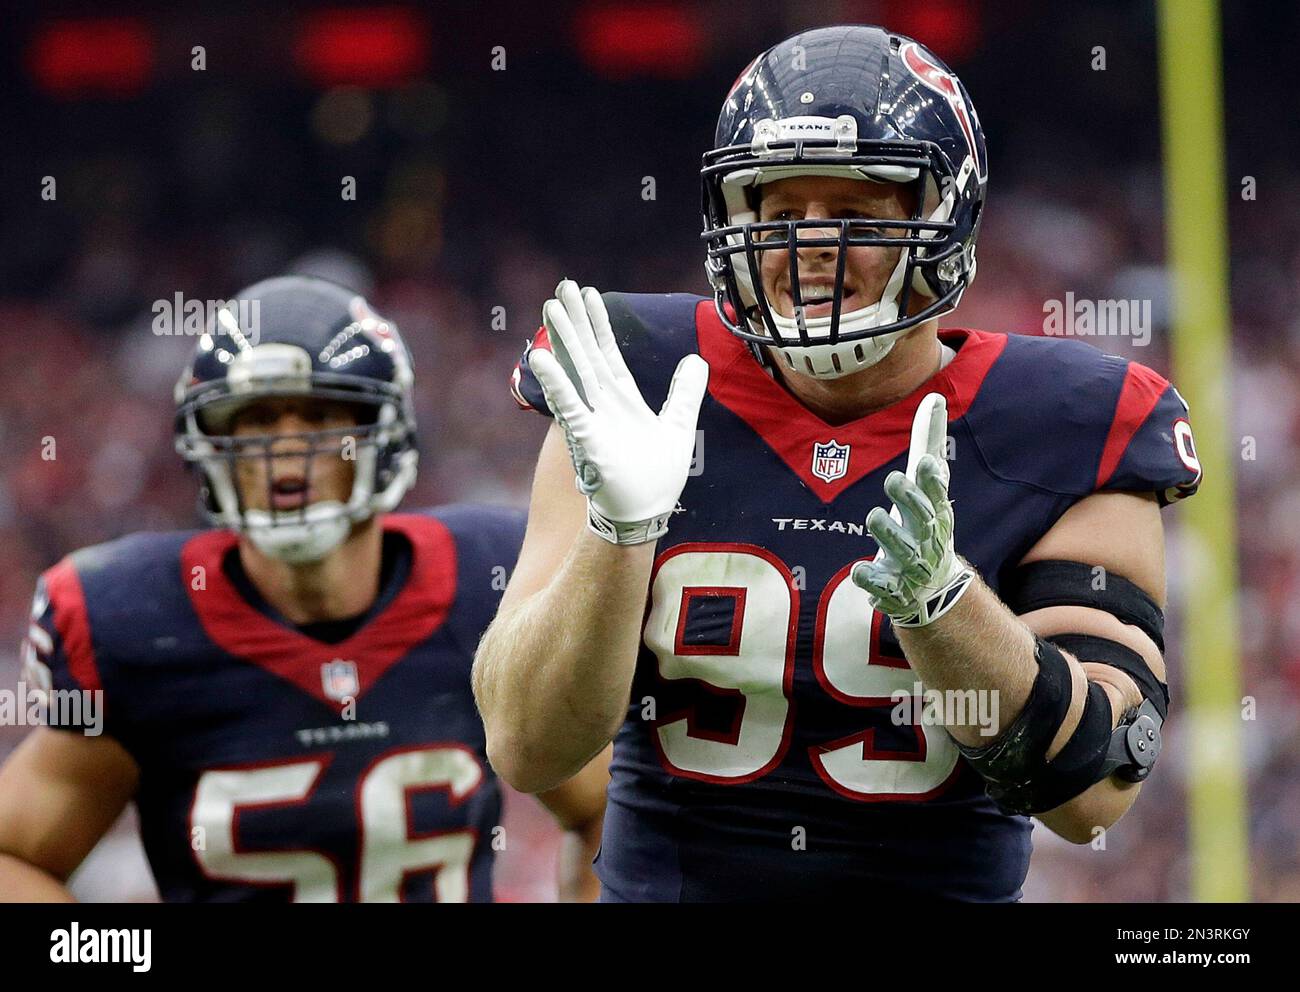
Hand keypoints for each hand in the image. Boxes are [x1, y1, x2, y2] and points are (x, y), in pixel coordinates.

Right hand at [528, 280, 708, 544]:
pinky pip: (570, 406)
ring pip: (578, 371)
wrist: (644, 513)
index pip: (609, 353)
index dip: (600, 324)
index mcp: (624, 399)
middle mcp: (605, 404)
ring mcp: (593, 419)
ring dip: (565, 340)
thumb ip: (686, 392)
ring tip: (551, 309)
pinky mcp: (588, 440)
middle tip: (561, 288)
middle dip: (576, 321)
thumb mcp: (678, 425)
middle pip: (588, 353)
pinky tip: (543, 358)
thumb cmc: (657, 476)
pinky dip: (557, 383)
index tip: (590, 295)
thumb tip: (696, 359)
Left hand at [851, 392, 973, 626]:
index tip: (927, 462)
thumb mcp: (930, 486)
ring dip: (889, 533)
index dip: (933, 479)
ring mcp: (910, 565)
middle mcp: (927, 537)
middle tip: (893, 480)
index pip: (937, 493)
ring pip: (901, 550)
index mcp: (936, 511)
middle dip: (910, 498)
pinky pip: (879, 585)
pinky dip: (870, 578)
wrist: (931, 586)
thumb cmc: (926, 522)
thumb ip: (929, 443)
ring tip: (874, 516)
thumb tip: (935, 397)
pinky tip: (860, 570)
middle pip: (922, 518)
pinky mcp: (890, 588)